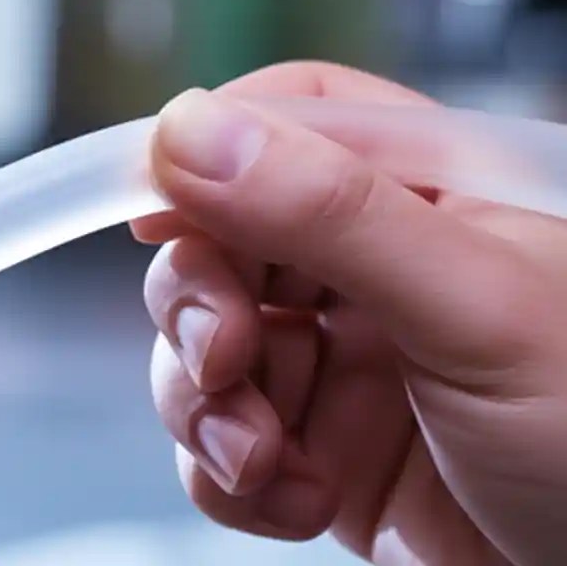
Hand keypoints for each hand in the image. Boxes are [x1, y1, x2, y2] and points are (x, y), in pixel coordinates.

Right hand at [134, 62, 566, 565]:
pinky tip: (293, 500)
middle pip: (222, 239)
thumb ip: (331, 214)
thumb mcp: (473, 308)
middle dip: (198, 305)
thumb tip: (189, 133)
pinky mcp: (320, 448)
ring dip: (207, 407)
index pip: (292, 122)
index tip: (150, 208)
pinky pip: (220, 438)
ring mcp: (343, 361)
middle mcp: (377, 269)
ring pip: (203, 345)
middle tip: (223, 357)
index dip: (208, 154)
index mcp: (434, 195)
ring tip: (261, 459)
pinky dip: (230, 477)